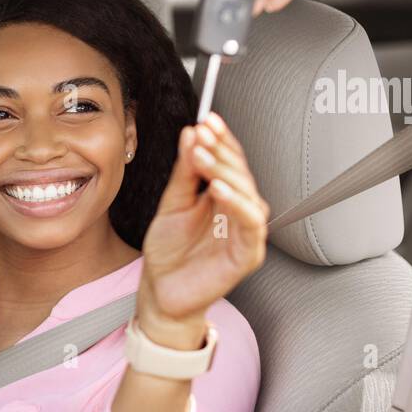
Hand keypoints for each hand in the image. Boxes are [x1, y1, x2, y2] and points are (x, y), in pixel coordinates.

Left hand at [137, 112, 267, 344]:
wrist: (161, 292)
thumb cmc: (169, 253)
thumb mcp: (171, 203)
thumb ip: (184, 172)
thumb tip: (191, 134)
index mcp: (224, 197)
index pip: (229, 161)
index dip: (221, 139)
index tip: (207, 119)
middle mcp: (239, 211)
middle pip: (239, 173)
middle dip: (221, 150)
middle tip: (204, 133)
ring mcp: (246, 232)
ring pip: (246, 193)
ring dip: (225, 171)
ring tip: (203, 155)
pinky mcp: (248, 254)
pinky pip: (249, 223)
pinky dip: (236, 202)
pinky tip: (217, 188)